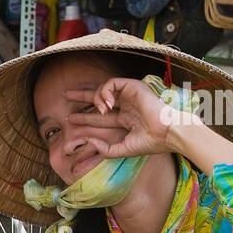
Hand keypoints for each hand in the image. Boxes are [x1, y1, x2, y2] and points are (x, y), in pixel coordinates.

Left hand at [67, 77, 190, 160]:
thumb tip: (89, 140)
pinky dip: (105, 92)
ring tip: (100, 109)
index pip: (100, 116)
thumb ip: (105, 149)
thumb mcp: (122, 150)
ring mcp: (130, 95)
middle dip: (81, 96)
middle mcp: (126, 105)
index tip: (69, 119)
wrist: (166, 133)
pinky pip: (112, 83)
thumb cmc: (150, 142)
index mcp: (125, 119)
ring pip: (104, 89)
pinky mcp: (133, 87)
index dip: (85, 117)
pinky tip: (107, 104)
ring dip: (96, 98)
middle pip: (99, 98)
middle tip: (65, 95)